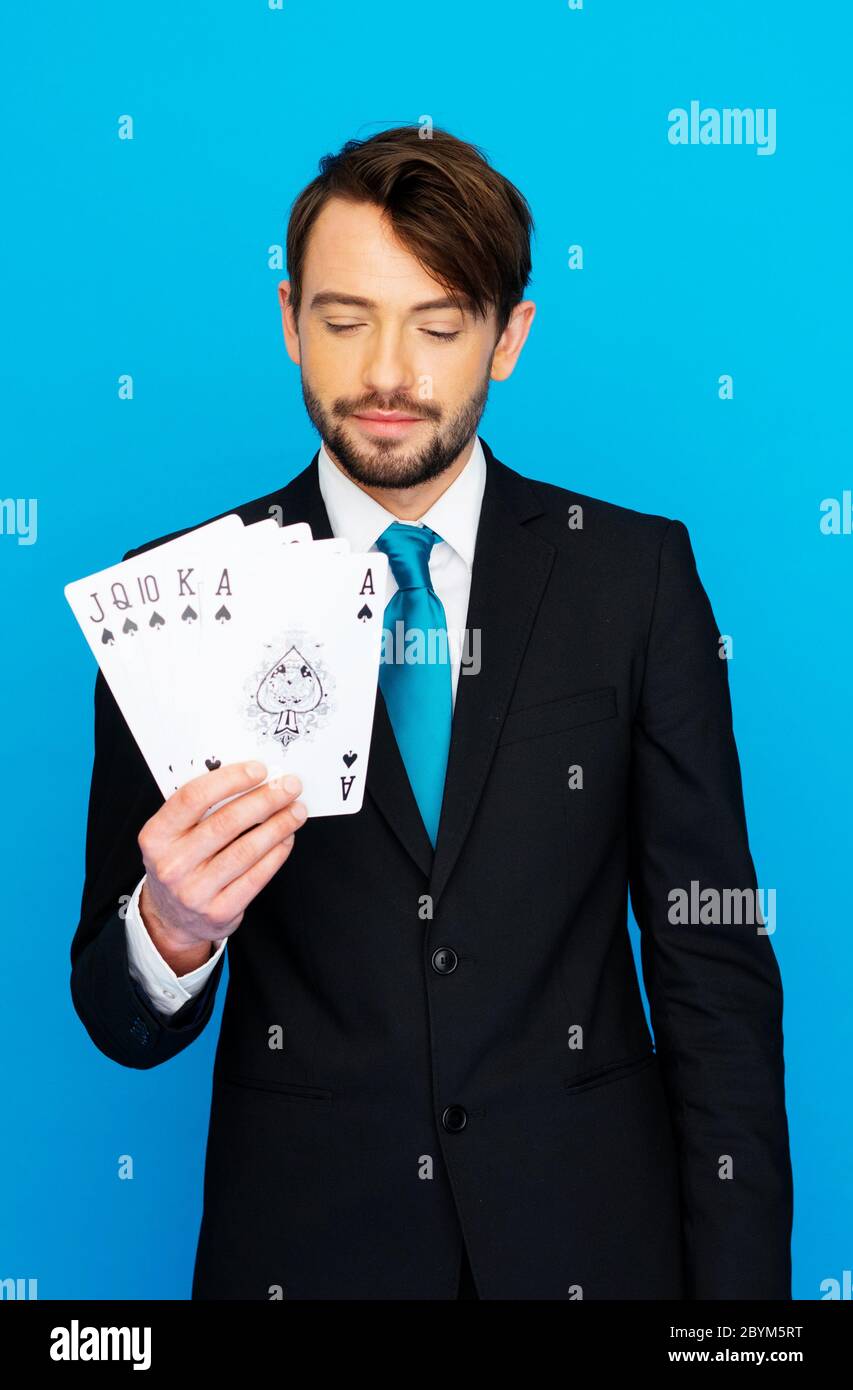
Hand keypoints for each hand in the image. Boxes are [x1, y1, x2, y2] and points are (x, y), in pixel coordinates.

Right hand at [137, 761, 305, 961]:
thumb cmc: (180, 863)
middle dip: (264, 800)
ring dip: (278, 826)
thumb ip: (200, 808)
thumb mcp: (173, 835)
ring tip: (296, 811)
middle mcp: (172, 864)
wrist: (171, 918)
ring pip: (246, 850)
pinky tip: (287, 838)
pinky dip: (276, 853)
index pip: (193, 797)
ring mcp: (194, 891)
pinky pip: (256, 877)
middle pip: (226, 822)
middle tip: (289, 786)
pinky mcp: (219, 911)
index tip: (259, 769)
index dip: (230, 780)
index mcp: (156, 836)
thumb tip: (251, 779)